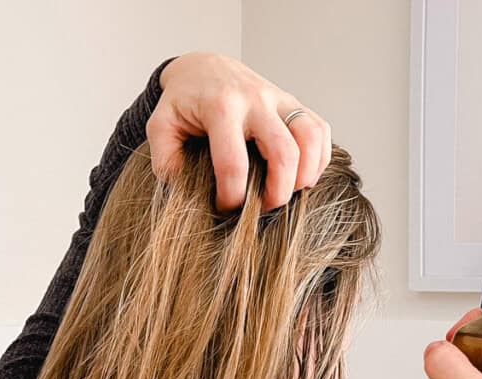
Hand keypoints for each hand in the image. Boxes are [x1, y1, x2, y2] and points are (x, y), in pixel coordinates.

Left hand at [147, 52, 331, 211]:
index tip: (224, 208)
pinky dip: (319, 158)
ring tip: (288, 192)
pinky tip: (302, 175)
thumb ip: (166, 159)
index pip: (233, 163)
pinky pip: (320, 130)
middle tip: (262, 207)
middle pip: (283, 152)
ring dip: (305, 174)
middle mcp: (255, 100)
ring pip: (310, 138)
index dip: (232, 197)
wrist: (205, 68)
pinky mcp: (294, 103)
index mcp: (220, 107)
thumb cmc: (183, 102)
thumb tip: (186, 191)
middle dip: (277, 192)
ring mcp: (279, 99)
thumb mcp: (161, 126)